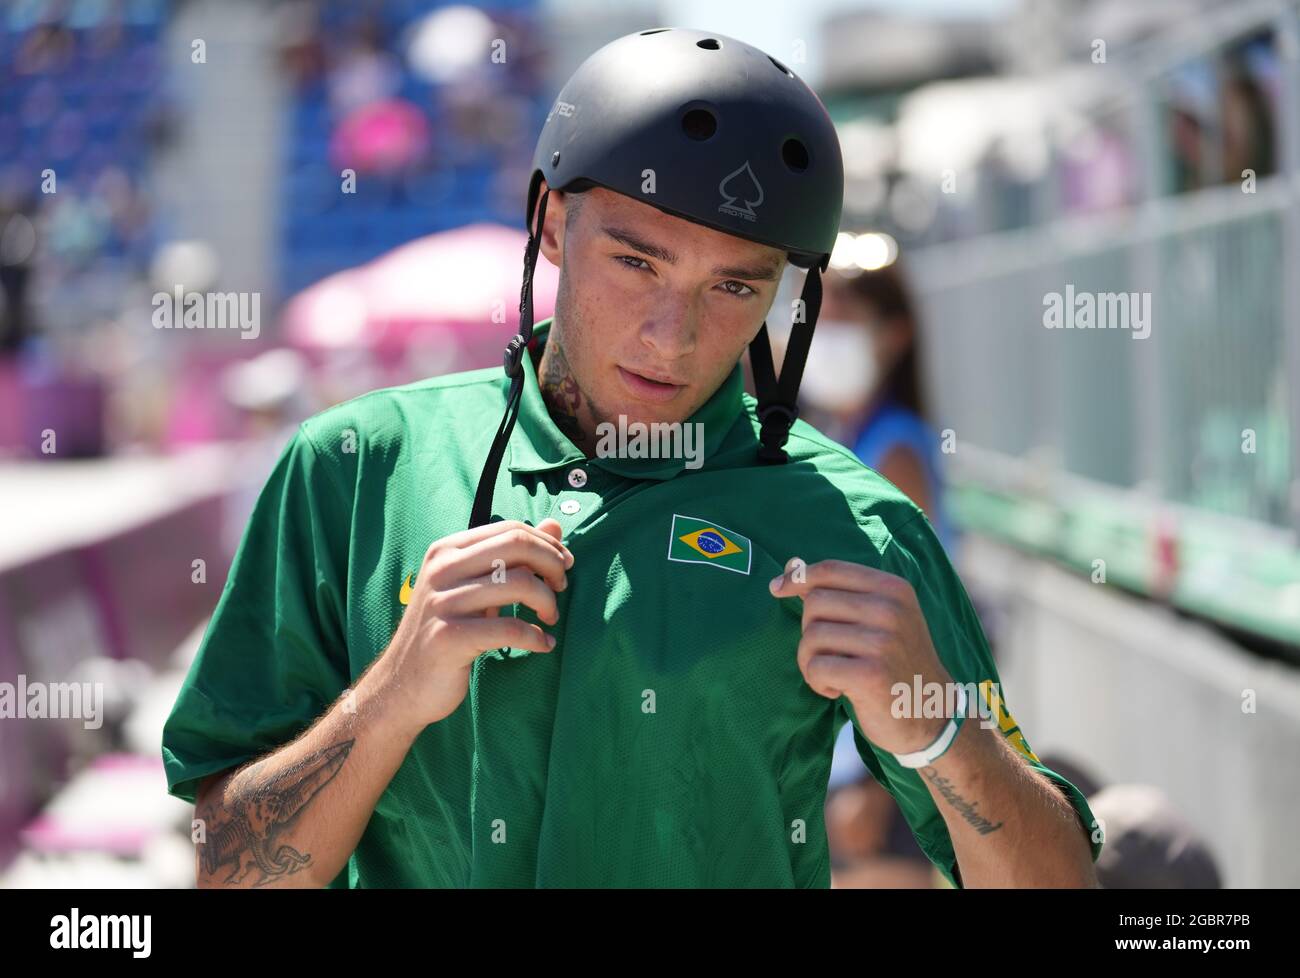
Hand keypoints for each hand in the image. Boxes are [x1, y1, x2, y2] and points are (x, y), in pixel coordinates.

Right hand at [381, 518, 571, 729]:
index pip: (510, 529)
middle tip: (561, 588)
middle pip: (516, 546)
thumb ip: (514, 556)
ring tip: (550, 619)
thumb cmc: (447, 630)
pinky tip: (543, 644)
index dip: (546, 545)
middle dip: (552, 565)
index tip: (564, 565)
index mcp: (447, 551)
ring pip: (519, 584)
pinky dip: (536, 637)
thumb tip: (555, 525)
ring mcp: (443, 603)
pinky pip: (510, 628)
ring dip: (548, 602)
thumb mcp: (476, 587)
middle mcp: (442, 570)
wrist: (402, 684)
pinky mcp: (449, 637)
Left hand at [769, 557, 953, 755]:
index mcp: (893, 589)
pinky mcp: (872, 674)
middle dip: (809, 630)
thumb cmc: (894, 662)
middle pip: (815, 602)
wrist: (931, 713)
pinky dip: (817, 681)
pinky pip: (816, 666)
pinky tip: (837, 690)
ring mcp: (884, 641)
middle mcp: (891, 609)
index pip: (831, 569)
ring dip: (810, 661)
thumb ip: (838, 592)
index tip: (776, 588)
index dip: (797, 577)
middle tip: (828, 654)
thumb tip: (792, 565)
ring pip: (811, 636)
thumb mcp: (879, 618)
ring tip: (833, 675)